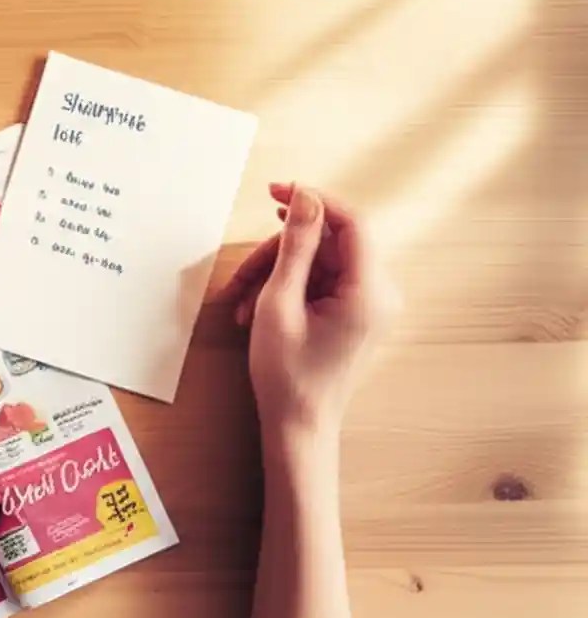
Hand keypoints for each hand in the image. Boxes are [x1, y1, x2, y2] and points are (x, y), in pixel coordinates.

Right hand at [224, 183, 398, 437]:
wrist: (298, 425)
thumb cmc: (288, 375)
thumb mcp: (279, 303)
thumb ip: (295, 246)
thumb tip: (305, 199)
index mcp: (369, 291)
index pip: (350, 222)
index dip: (313, 200)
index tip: (276, 192)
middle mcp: (378, 293)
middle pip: (326, 243)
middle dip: (278, 252)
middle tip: (242, 272)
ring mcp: (367, 304)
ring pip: (316, 262)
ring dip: (274, 274)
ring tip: (240, 303)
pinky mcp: (353, 312)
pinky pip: (317, 282)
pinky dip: (284, 289)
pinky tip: (254, 310)